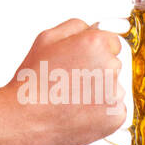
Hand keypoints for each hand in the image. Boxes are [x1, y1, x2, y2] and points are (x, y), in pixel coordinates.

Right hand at [6, 18, 126, 144]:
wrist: (27, 117)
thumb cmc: (34, 79)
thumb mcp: (46, 38)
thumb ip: (76, 26)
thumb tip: (96, 27)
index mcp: (95, 43)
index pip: (112, 42)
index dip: (94, 51)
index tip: (81, 61)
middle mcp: (110, 66)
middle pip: (113, 64)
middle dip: (97, 70)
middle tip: (70, 80)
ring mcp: (115, 93)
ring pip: (114, 88)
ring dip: (99, 92)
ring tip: (72, 97)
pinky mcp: (116, 116)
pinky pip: (114, 109)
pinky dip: (101, 112)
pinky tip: (79, 111)